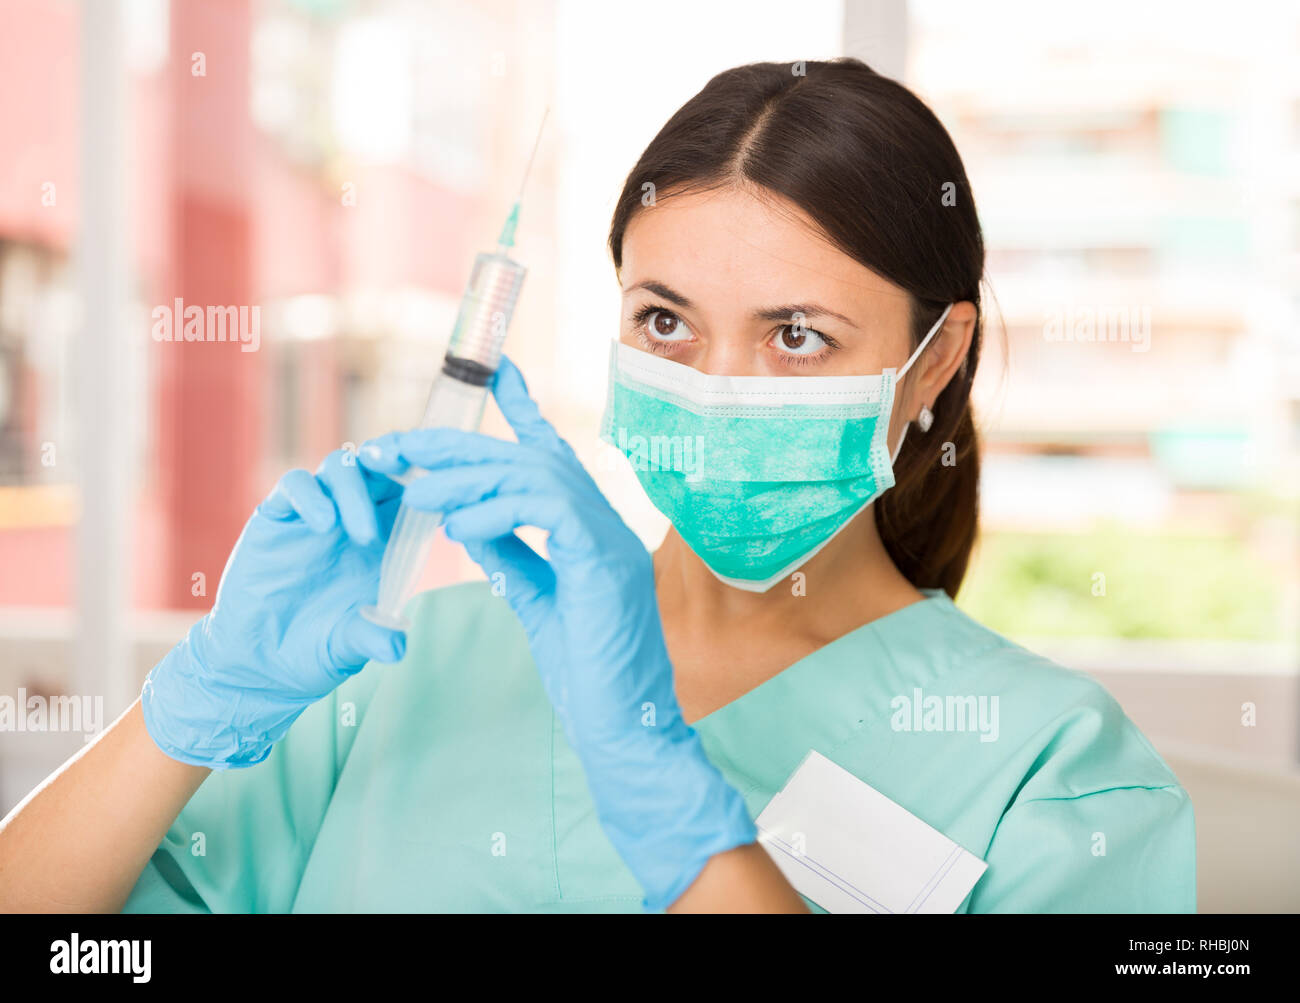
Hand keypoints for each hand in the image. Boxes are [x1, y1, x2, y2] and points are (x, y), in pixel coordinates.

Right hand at [140, 448, 407, 769]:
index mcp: (386, 545)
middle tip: (413, 490)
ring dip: (357, 490)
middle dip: (399, 467)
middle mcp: (353, 521)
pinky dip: (312, 496)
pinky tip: (323, 524)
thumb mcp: (350, 647)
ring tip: (364, 535)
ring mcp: (315, 515)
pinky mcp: (277, 516)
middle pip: (382, 469)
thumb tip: (397, 646)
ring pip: (342, 469)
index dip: (432, 486)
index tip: (450, 492)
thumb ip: (372, 637)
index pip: (415, 498)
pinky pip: (296, 485)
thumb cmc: (314, 652)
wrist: (257, 663)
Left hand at [359, 357, 756, 910]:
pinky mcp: (605, 562)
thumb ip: (511, 556)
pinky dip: (497, 513)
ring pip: (538, 476)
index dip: (524, 409)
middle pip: (533, 457)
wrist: (625, 723)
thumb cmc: (587, 669)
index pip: (553, 455)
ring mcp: (611, 539)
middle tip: (406, 447)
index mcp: (590, 528)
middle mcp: (606, 522)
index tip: (495, 371)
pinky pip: (548, 512)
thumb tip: (470, 521)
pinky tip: (459, 530)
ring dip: (470, 479)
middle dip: (465, 446)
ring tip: (417, 493)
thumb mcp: (536, 600)